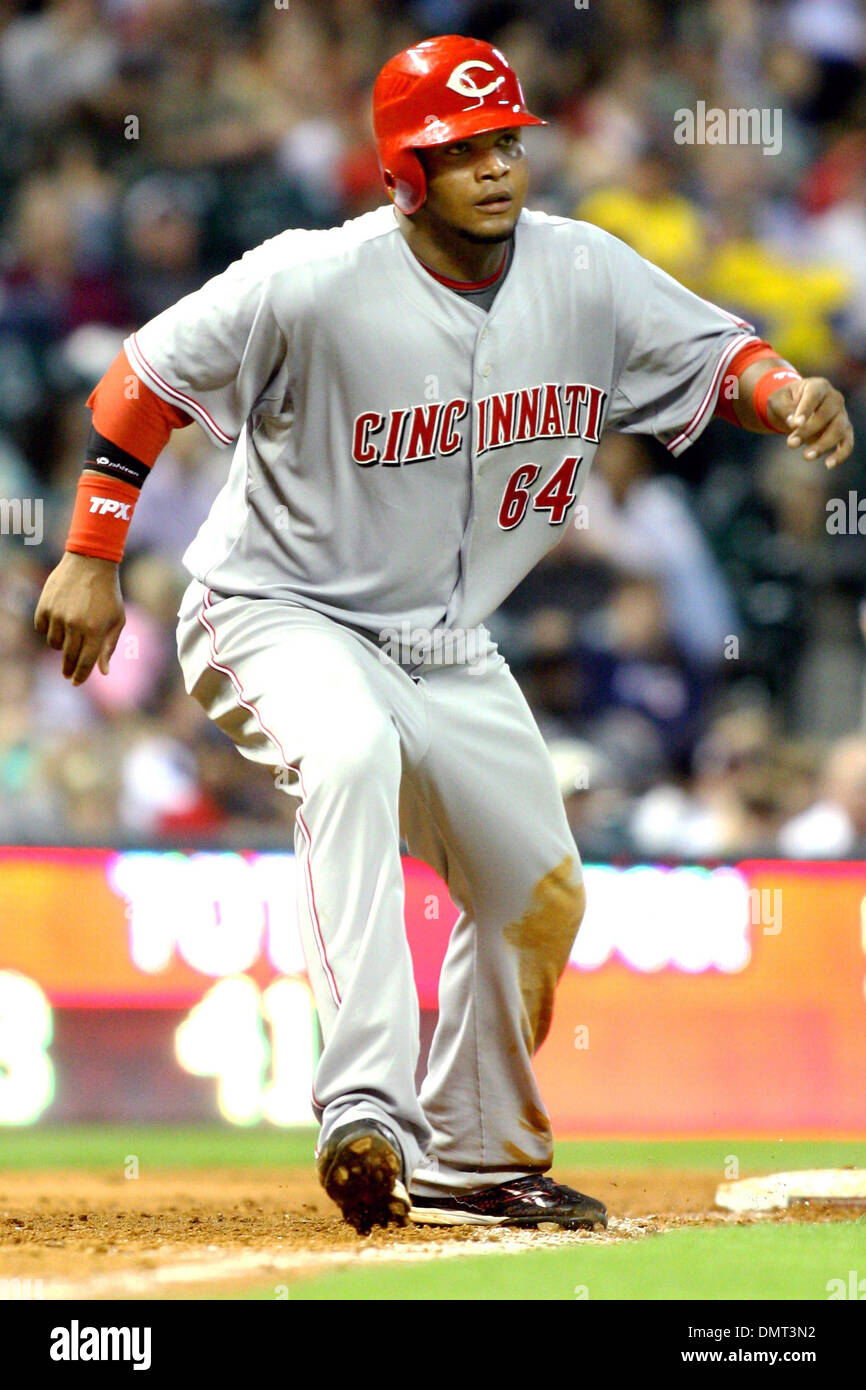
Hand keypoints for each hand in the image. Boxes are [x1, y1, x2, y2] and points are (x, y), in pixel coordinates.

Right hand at [34, 552, 125, 685]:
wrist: (91, 562)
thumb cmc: (108, 594)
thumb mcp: (117, 620)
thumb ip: (109, 647)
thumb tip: (103, 672)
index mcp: (95, 631)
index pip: (85, 663)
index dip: (80, 676)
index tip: (75, 683)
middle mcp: (74, 625)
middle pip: (68, 657)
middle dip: (68, 668)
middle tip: (67, 673)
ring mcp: (57, 615)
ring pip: (54, 644)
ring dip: (61, 644)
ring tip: (69, 636)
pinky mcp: (44, 606)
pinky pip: (41, 628)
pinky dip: (48, 628)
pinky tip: (58, 622)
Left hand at [766, 376, 853, 468]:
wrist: (795, 406)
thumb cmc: (786, 401)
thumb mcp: (777, 401)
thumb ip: (785, 409)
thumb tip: (793, 423)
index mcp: (818, 386)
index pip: (814, 395)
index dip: (806, 409)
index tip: (795, 424)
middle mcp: (834, 398)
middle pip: (827, 414)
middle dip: (808, 431)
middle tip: (790, 444)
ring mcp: (842, 414)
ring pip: (839, 430)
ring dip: (823, 444)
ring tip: (806, 456)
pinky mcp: (844, 430)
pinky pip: (847, 442)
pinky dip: (841, 454)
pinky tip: (828, 465)